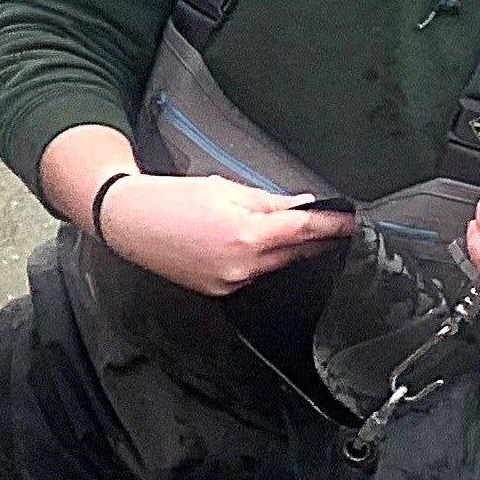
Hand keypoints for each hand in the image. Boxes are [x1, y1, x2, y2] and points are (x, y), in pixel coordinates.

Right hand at [91, 173, 355, 296]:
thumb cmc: (168, 200)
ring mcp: (229, 282)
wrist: (128, 222)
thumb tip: (301, 206)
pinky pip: (253, 276)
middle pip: (294, 252)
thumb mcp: (223, 188)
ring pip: (274, 266)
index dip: (332, 226)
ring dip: (286, 251)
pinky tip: (253, 247)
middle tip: (330, 226)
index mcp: (245, 234)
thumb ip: (268, 201)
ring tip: (285, 232)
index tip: (351, 222)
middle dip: (313, 239)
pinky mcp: (218, 291)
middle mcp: (240, 265)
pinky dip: (261, 262)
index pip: (304, 231)